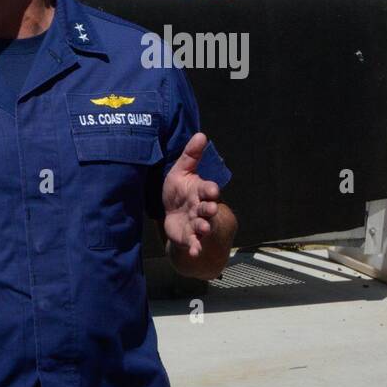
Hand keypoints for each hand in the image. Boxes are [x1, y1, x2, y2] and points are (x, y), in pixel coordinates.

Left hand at [162, 132, 222, 258]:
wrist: (174, 213)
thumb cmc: (180, 190)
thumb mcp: (182, 171)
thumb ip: (191, 155)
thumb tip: (201, 134)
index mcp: (200, 191)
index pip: (208, 189)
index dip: (210, 190)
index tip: (212, 190)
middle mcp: (201, 207)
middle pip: (208, 208)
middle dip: (209, 209)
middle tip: (209, 208)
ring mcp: (196, 223)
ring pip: (202, 225)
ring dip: (203, 227)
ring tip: (202, 228)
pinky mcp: (189, 237)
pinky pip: (194, 243)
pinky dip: (195, 248)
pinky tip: (194, 252)